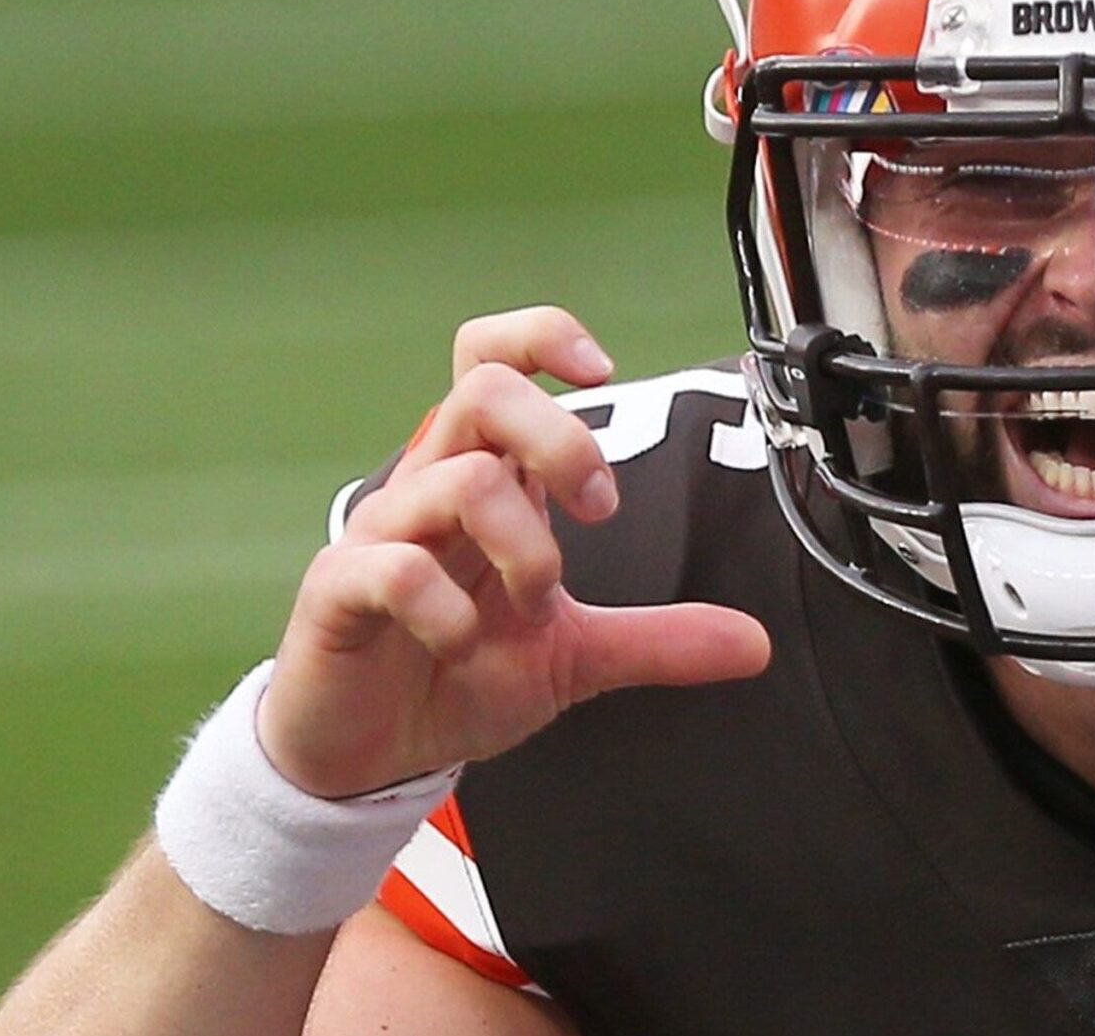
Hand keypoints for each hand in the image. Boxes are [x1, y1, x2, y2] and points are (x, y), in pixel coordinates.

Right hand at [259, 305, 769, 798]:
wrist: (371, 754)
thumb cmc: (455, 676)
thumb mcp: (575, 657)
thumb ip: (658, 640)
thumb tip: (756, 644)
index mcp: (484, 480)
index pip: (492, 359)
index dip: (543, 338)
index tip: (602, 374)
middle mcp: (429, 488)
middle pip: (484, 390)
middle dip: (562, 442)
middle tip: (597, 512)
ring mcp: (380, 535)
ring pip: (460, 479)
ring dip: (525, 549)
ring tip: (533, 611)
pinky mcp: (338, 590)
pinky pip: (395, 568)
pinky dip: (449, 611)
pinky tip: (463, 647)